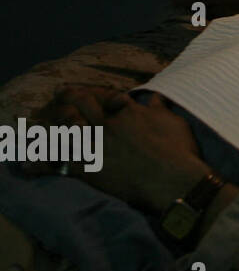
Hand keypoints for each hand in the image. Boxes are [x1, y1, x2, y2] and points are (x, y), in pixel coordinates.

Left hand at [24, 87, 208, 212]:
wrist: (172, 179)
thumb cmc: (178, 150)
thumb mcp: (173, 122)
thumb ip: (159, 108)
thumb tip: (155, 96)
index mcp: (129, 112)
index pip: (108, 96)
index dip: (99, 93)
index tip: (92, 92)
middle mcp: (108, 125)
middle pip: (82, 105)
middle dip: (71, 97)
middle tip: (61, 93)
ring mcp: (95, 146)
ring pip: (68, 128)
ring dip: (57, 122)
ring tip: (49, 119)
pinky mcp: (87, 168)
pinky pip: (59, 164)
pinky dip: (41, 165)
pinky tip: (28, 166)